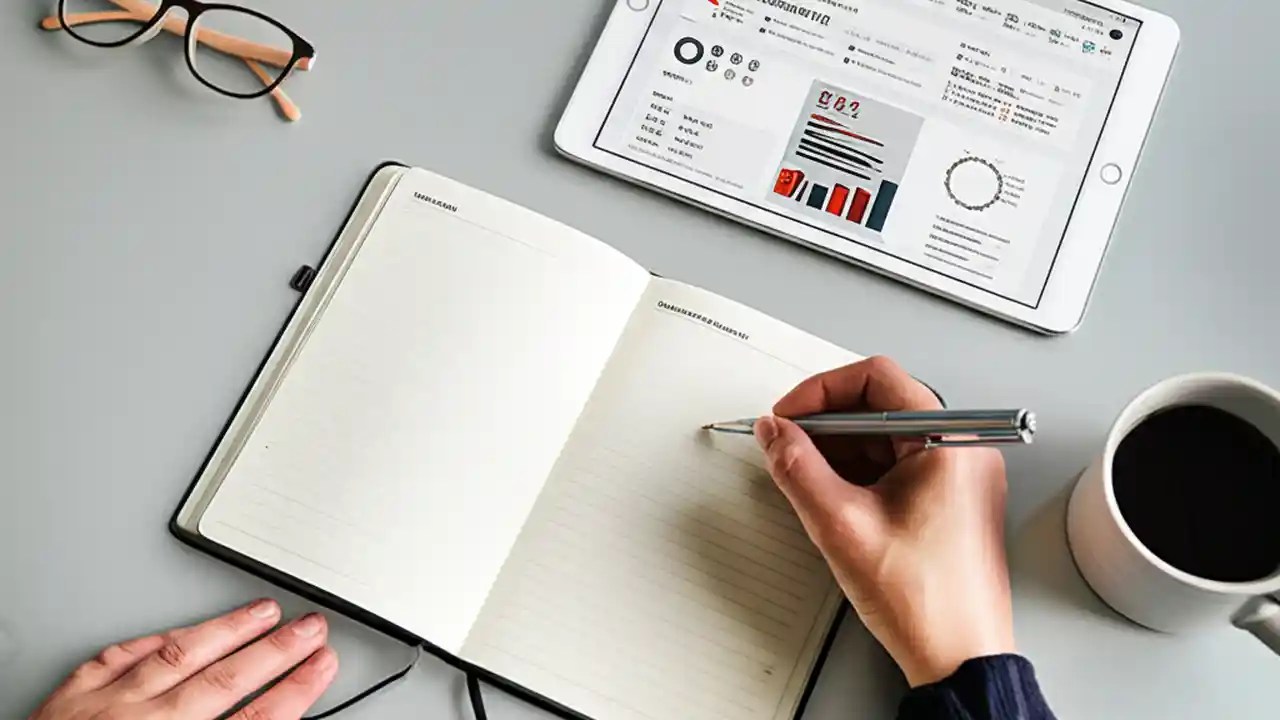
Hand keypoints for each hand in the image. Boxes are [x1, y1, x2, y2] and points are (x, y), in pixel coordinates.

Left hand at [29, 599, 336, 719]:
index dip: (297, 690)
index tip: (323, 667)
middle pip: (226, 681)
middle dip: (277, 651)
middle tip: (310, 628)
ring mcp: (103, 710)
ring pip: (178, 656)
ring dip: (228, 631)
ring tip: (262, 612)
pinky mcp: (69, 699)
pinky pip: (119, 657)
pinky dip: (155, 640)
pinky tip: (180, 631)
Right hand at [755, 357, 1014, 686]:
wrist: (959, 658)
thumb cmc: (926, 602)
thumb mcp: (840, 526)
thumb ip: (797, 469)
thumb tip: (774, 433)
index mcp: (948, 441)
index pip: (877, 377)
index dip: (820, 391)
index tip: (787, 416)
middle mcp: (961, 448)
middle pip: (880, 404)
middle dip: (825, 424)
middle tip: (787, 447)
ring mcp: (957, 475)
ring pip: (884, 436)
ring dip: (838, 450)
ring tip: (806, 480)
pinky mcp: (949, 499)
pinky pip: (895, 464)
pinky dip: (857, 473)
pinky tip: (832, 497)